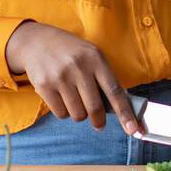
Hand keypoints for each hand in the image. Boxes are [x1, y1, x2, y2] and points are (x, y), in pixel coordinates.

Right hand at [4, 20, 138, 134]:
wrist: (37, 42)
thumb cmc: (71, 52)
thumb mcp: (91, 55)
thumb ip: (103, 77)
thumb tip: (117, 108)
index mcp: (96, 59)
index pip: (114, 91)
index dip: (125, 113)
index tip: (133, 129)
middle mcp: (79, 67)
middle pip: (95, 108)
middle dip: (98, 121)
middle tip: (98, 123)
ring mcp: (60, 77)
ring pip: (77, 114)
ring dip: (79, 114)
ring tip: (75, 100)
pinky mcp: (44, 86)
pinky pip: (61, 114)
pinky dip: (64, 112)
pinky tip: (61, 98)